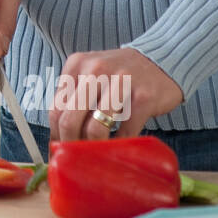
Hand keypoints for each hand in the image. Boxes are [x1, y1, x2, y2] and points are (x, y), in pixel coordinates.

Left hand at [50, 48, 183, 140]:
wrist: (162, 61)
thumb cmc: (121, 75)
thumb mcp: (91, 76)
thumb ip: (74, 98)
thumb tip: (58, 136)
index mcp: (77, 64)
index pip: (56, 108)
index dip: (56, 133)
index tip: (60, 148)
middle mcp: (96, 69)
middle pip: (70, 120)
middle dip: (70, 144)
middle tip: (76, 157)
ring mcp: (121, 82)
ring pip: (95, 128)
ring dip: (94, 147)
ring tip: (97, 152)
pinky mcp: (144, 97)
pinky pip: (125, 132)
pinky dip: (120, 144)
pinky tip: (119, 144)